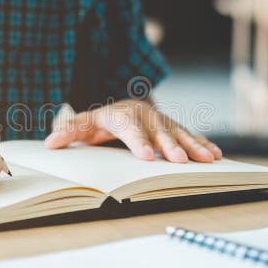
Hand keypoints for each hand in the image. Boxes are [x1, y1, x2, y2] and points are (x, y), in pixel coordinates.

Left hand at [44, 99, 221, 162]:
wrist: (125, 105)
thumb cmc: (102, 120)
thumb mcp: (84, 123)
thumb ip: (70, 131)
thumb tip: (51, 144)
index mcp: (122, 116)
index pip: (130, 129)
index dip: (138, 142)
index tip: (147, 156)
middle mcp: (145, 117)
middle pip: (159, 132)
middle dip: (170, 147)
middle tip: (180, 162)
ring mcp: (162, 122)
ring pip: (179, 133)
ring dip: (194, 146)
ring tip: (207, 159)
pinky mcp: (175, 129)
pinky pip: (191, 135)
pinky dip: (204, 144)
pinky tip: (216, 155)